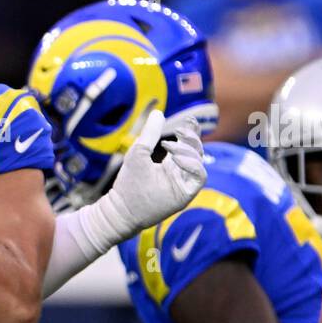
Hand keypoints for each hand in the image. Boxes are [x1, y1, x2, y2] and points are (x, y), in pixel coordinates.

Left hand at [100, 111, 206, 235]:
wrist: (121, 209)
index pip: (189, 145)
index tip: (188, 121)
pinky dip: (193, 165)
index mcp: (173, 164)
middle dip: (192, 138)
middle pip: (198, 151)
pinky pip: (200, 177)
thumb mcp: (138, 152)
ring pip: (200, 162)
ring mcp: (184, 184)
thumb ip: (150, 134)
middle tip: (179, 131)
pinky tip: (176, 158)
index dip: (192, 132)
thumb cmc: (129, 183)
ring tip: (170, 147)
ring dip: (189, 150)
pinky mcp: (185, 195)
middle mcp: (181, 173)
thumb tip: (159, 113)